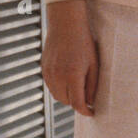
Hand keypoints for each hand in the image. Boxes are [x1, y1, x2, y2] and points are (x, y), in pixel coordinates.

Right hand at [42, 0, 98, 115]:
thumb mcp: (94, 64)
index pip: (77, 103)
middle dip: (77, 104)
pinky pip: (51, 87)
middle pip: (66, 102)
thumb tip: (90, 102)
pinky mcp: (43, 69)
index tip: (92, 112)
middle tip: (87, 100)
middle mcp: (57, 76)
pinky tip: (68, 82)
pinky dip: (59, 89)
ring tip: (78, 91)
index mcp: (72, 75)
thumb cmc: (83, 43)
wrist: (65, 24)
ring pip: (57, 96)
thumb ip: (92, 85)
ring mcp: (48, 73)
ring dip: (67, 98)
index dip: (85, 111)